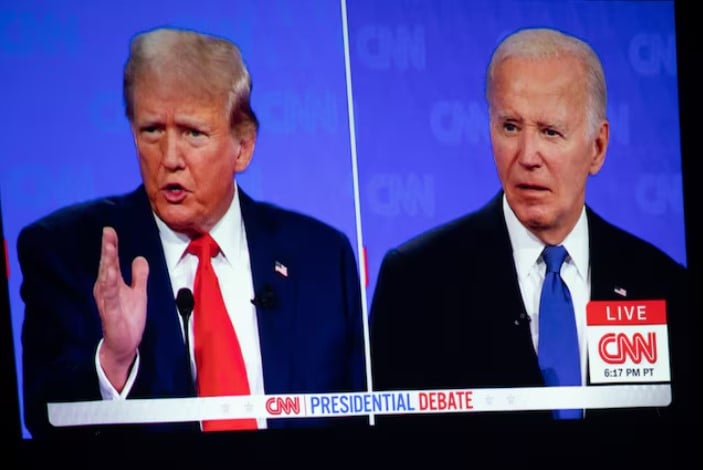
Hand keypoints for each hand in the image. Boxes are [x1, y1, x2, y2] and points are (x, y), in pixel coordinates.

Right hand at [93, 226, 148, 390]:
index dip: (111, 246)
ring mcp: (108, 302)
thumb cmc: (128, 318)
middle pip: (107, 266)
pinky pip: (111, 299)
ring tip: (109, 249)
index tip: (110, 230)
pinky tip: (111, 275)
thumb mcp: (139, 293)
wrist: (124, 344)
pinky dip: (110, 287)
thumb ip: (139, 276)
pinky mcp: (112, 314)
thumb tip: (140, 257)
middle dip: (108, 249)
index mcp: (112, 284)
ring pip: (107, 279)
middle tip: (108, 232)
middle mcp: (106, 291)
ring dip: (108, 264)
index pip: (112, 262)